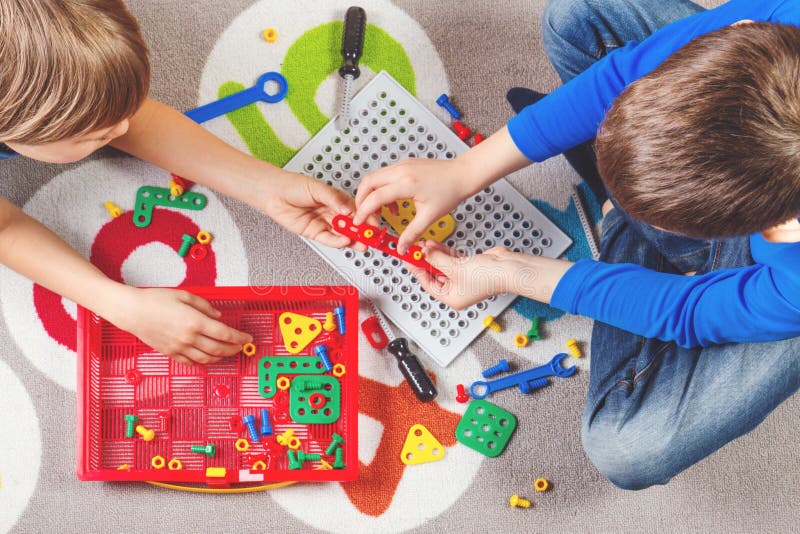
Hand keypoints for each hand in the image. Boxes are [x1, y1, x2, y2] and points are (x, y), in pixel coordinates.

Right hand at [106, 287, 252, 364]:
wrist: (132, 311)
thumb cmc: (155, 300)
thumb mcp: (184, 296)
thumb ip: (205, 306)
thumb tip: (219, 316)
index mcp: (195, 321)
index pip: (225, 334)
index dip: (240, 337)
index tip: (248, 338)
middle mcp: (189, 337)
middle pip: (219, 348)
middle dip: (234, 348)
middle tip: (241, 346)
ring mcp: (179, 348)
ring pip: (207, 358)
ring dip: (221, 357)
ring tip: (228, 352)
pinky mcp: (171, 353)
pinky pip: (191, 362)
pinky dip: (204, 361)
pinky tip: (209, 357)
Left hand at [260, 171, 365, 249]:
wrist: (273, 194)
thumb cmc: (293, 186)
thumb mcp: (317, 188)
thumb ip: (334, 199)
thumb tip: (348, 209)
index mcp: (336, 200)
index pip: (355, 210)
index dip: (365, 217)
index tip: (374, 222)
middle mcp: (332, 212)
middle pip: (351, 224)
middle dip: (362, 231)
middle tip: (371, 237)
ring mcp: (324, 223)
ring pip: (342, 234)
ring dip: (353, 239)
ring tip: (362, 242)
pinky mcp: (314, 233)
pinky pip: (329, 239)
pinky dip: (338, 242)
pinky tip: (345, 241)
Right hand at [353, 158, 472, 253]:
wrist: (463, 174)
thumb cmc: (451, 190)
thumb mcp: (429, 217)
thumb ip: (412, 233)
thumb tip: (401, 246)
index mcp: (406, 183)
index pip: (375, 197)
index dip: (364, 211)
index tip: (360, 222)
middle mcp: (401, 170)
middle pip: (367, 182)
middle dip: (361, 200)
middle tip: (364, 216)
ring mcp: (402, 165)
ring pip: (375, 177)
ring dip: (372, 195)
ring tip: (382, 212)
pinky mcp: (405, 165)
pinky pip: (385, 176)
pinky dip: (382, 189)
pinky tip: (393, 203)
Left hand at [409, 242, 568, 308]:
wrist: (508, 268)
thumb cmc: (488, 278)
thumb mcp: (455, 268)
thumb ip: (437, 259)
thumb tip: (425, 252)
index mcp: (451, 297)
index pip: (427, 283)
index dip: (416, 270)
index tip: (408, 259)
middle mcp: (456, 289)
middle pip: (434, 273)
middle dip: (425, 260)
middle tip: (415, 249)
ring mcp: (463, 277)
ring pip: (443, 264)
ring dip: (434, 254)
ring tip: (425, 244)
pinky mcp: (469, 266)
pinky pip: (452, 259)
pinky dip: (445, 252)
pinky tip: (436, 245)